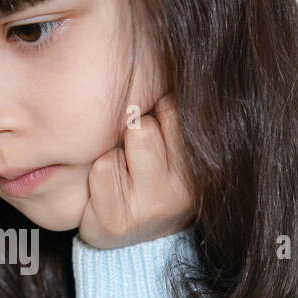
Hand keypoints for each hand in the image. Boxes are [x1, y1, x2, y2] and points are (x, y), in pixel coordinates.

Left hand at [78, 93, 194, 248]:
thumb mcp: (172, 143)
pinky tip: (108, 190)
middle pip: (144, 125)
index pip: (174, 108)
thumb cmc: (151, 177)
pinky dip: (96, 174)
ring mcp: (152, 209)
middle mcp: (184, 190)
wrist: (135, 240)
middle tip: (136, 156)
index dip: (156, 111)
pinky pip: (100, 169)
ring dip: (114, 151)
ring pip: (123, 144)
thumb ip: (172, 111)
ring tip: (123, 171)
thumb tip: (168, 57)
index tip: (155, 126)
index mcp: (201, 164)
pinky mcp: (117, 223)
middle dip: (133, 130)